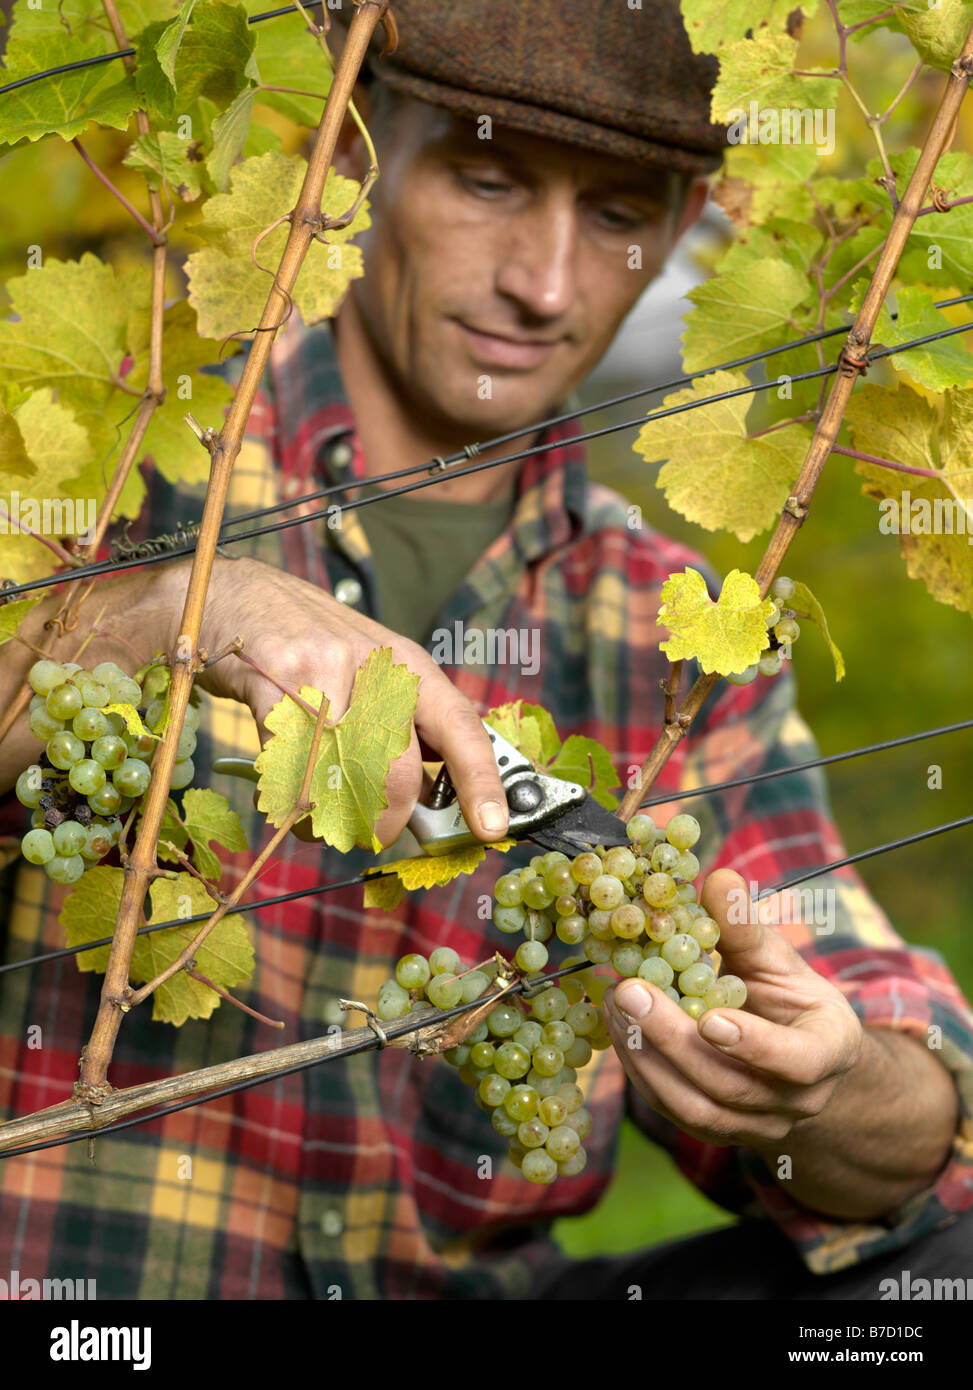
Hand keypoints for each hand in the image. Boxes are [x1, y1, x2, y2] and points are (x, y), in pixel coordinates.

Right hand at [2, 557, 507, 848]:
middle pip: (399, 772)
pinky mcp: (272, 678)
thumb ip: (400, 726)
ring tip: (314, 818)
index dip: (481, 781)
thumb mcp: (369, 670)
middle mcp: (374, 664)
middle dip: (384, 821)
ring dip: (329, 819)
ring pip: (344, 778)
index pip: (461, 725)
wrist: (233, 593)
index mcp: (409, 665)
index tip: (493, 828)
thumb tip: (431, 801)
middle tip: (365, 832)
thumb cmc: (307, 645)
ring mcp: (323, 668)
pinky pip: (291, 769)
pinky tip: (284, 798)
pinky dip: (290, 802)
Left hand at [603, 867, 862, 1149]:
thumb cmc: (784, 994)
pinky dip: (641, 1069)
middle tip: (629, 991)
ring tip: (615, 1006)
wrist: (789, 1053)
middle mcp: (799, 1101)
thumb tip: (717, 879)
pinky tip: (618, 1028)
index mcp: (828, 1051)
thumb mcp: (775, 958)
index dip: (754, 1045)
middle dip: (673, 1038)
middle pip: (730, 1084)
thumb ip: (746, 927)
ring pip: (696, 1106)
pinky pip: (673, 1109)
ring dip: (647, 1056)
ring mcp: (757, 1125)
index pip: (799, 1061)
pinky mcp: (717, 1131)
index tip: (710, 1019)